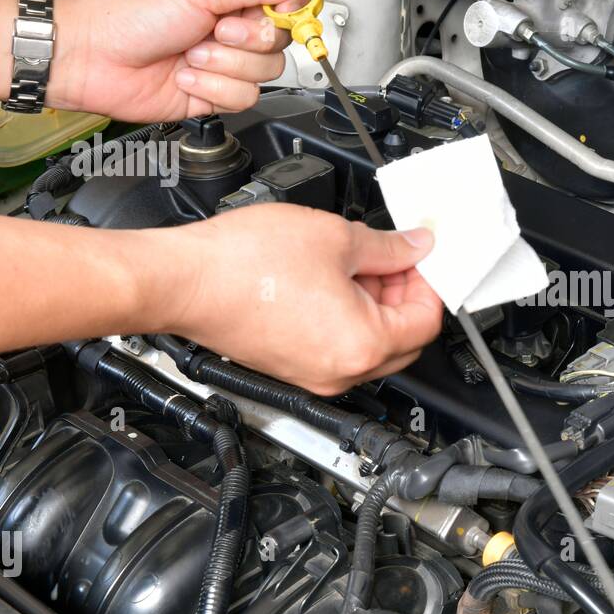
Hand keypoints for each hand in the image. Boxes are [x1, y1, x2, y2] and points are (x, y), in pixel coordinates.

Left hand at [48, 0, 316, 120]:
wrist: (93, 59)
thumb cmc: (130, 15)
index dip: (288, 9)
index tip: (278, 13)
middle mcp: (230, 24)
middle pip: (280, 40)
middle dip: (248, 40)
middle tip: (217, 30)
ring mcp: (224, 61)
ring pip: (265, 72)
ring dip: (224, 66)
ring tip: (190, 54)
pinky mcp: (215, 92)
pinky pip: (243, 97)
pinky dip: (213, 88)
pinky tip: (186, 76)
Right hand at [151, 204, 442, 394]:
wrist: (182, 280)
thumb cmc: (243, 265)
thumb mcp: (335, 237)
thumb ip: (388, 246)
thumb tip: (416, 247)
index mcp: (362, 346)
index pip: (427, 321)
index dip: (431, 282)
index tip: (422, 257)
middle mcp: (342, 373)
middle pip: (404, 340)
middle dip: (404, 294)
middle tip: (393, 256)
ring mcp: (314, 375)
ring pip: (369, 344)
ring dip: (374, 304)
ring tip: (354, 261)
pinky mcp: (291, 368)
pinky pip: (337, 347)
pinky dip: (345, 317)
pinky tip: (328, 279)